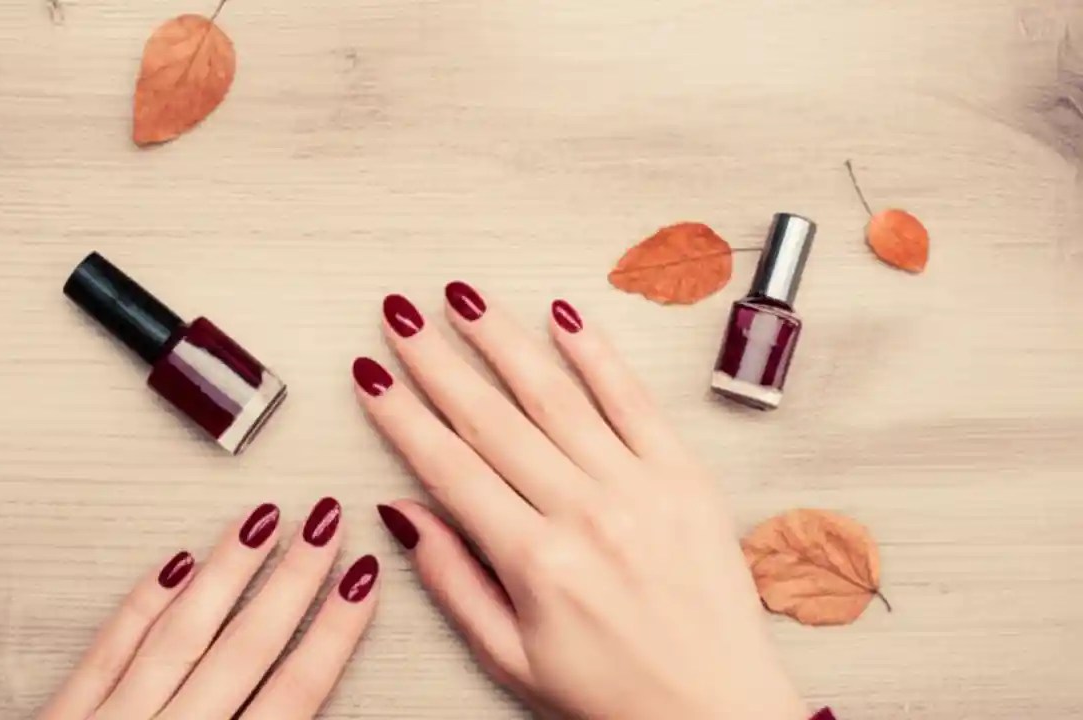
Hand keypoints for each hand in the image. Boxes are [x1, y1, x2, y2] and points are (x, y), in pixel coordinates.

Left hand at [38, 499, 378, 719]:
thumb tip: (304, 712)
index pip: (293, 694)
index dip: (334, 633)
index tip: (362, 581)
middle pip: (246, 648)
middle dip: (293, 580)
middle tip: (326, 523)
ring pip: (182, 632)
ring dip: (228, 571)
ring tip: (262, 521)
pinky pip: (108, 649)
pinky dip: (143, 603)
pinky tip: (173, 562)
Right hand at [355, 286, 807, 719]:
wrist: (717, 708)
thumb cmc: (613, 692)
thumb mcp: (510, 656)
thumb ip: (453, 580)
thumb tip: (403, 513)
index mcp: (535, 562)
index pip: (449, 468)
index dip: (402, 415)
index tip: (372, 375)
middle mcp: (584, 512)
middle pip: (492, 419)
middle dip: (437, 360)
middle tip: (401, 315)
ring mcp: (639, 486)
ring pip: (555, 395)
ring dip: (502, 339)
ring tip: (463, 298)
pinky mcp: (684, 474)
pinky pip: (633, 399)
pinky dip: (597, 354)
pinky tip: (561, 316)